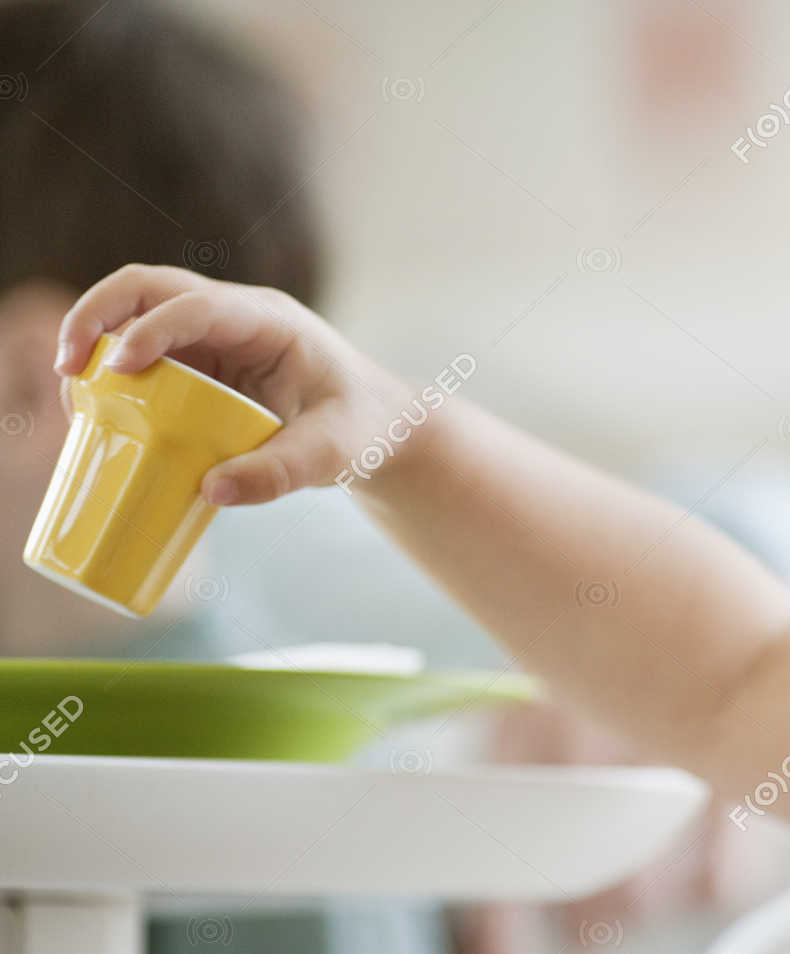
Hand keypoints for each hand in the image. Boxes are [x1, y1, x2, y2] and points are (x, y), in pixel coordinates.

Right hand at [54, 264, 416, 505]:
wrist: (383, 425)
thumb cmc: (366, 430)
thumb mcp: (335, 454)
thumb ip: (281, 472)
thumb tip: (211, 490)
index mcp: (270, 322)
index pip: (198, 306)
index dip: (152, 329)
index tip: (118, 366)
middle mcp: (236, 316)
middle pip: (150, 287)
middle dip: (98, 314)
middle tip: (66, 367)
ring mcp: (216, 335)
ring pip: (137, 312)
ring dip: (94, 339)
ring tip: (71, 392)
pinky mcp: (203, 362)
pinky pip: (146, 352)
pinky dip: (112, 371)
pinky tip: (94, 408)